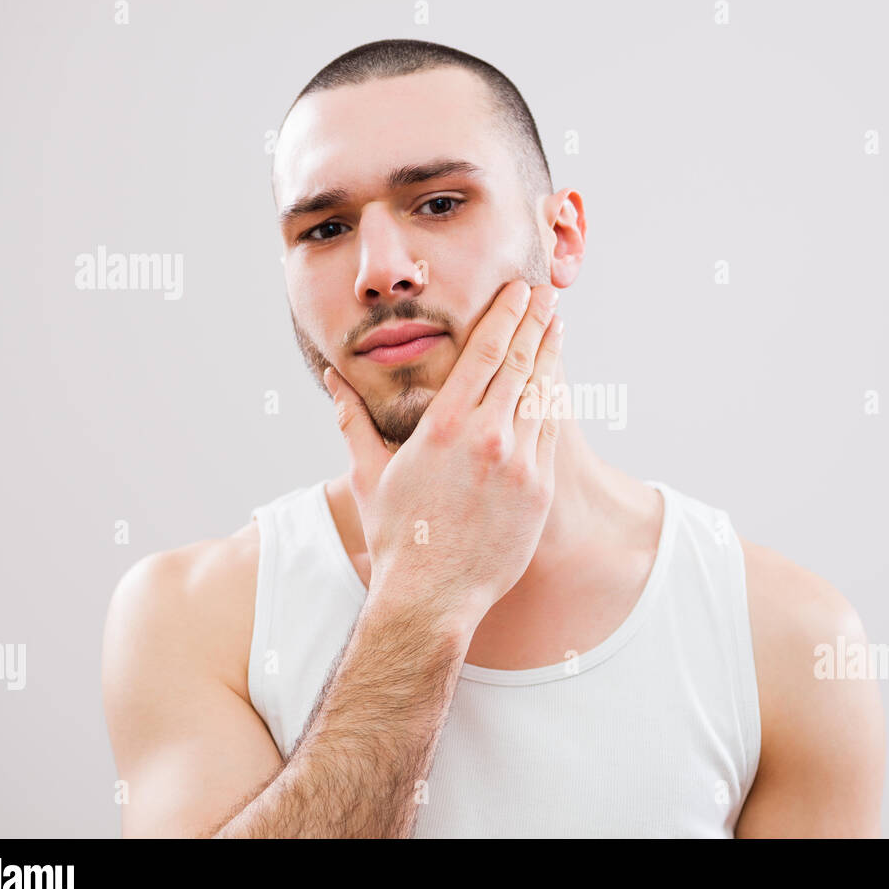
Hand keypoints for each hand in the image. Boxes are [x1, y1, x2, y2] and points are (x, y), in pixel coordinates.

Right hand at [323, 279, 563, 634]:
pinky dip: (555, 403)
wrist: (433, 595)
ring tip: (558, 329)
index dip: (507, 316)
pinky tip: (557, 384)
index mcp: (446, 426)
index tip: (520, 292)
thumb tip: (330, 380)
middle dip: (536, 323)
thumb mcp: (370, 473)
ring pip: (542, 395)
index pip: (486, 353)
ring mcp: (519, 464)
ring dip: (551, 357)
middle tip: (549, 295)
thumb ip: (353, 420)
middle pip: (521, 364)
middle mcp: (488, 437)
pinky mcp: (539, 491)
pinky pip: (551, 434)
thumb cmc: (397, 535)